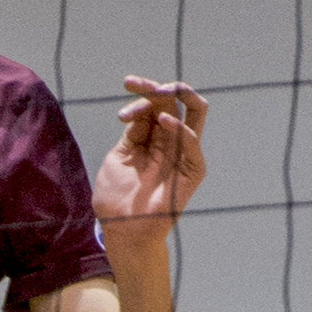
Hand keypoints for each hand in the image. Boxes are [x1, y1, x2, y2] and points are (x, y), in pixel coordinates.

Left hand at [93, 76, 206, 255]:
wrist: (123, 229)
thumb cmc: (116, 197)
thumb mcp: (119, 157)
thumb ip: (134, 132)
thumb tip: (143, 109)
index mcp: (150, 137)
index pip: (153, 104)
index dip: (142, 91)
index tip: (127, 82)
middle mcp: (169, 141)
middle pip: (174, 102)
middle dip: (157, 87)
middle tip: (137, 83)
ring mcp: (183, 153)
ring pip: (195, 112)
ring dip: (177, 95)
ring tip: (158, 90)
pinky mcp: (193, 170)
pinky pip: (192, 142)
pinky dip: (180, 127)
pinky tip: (162, 120)